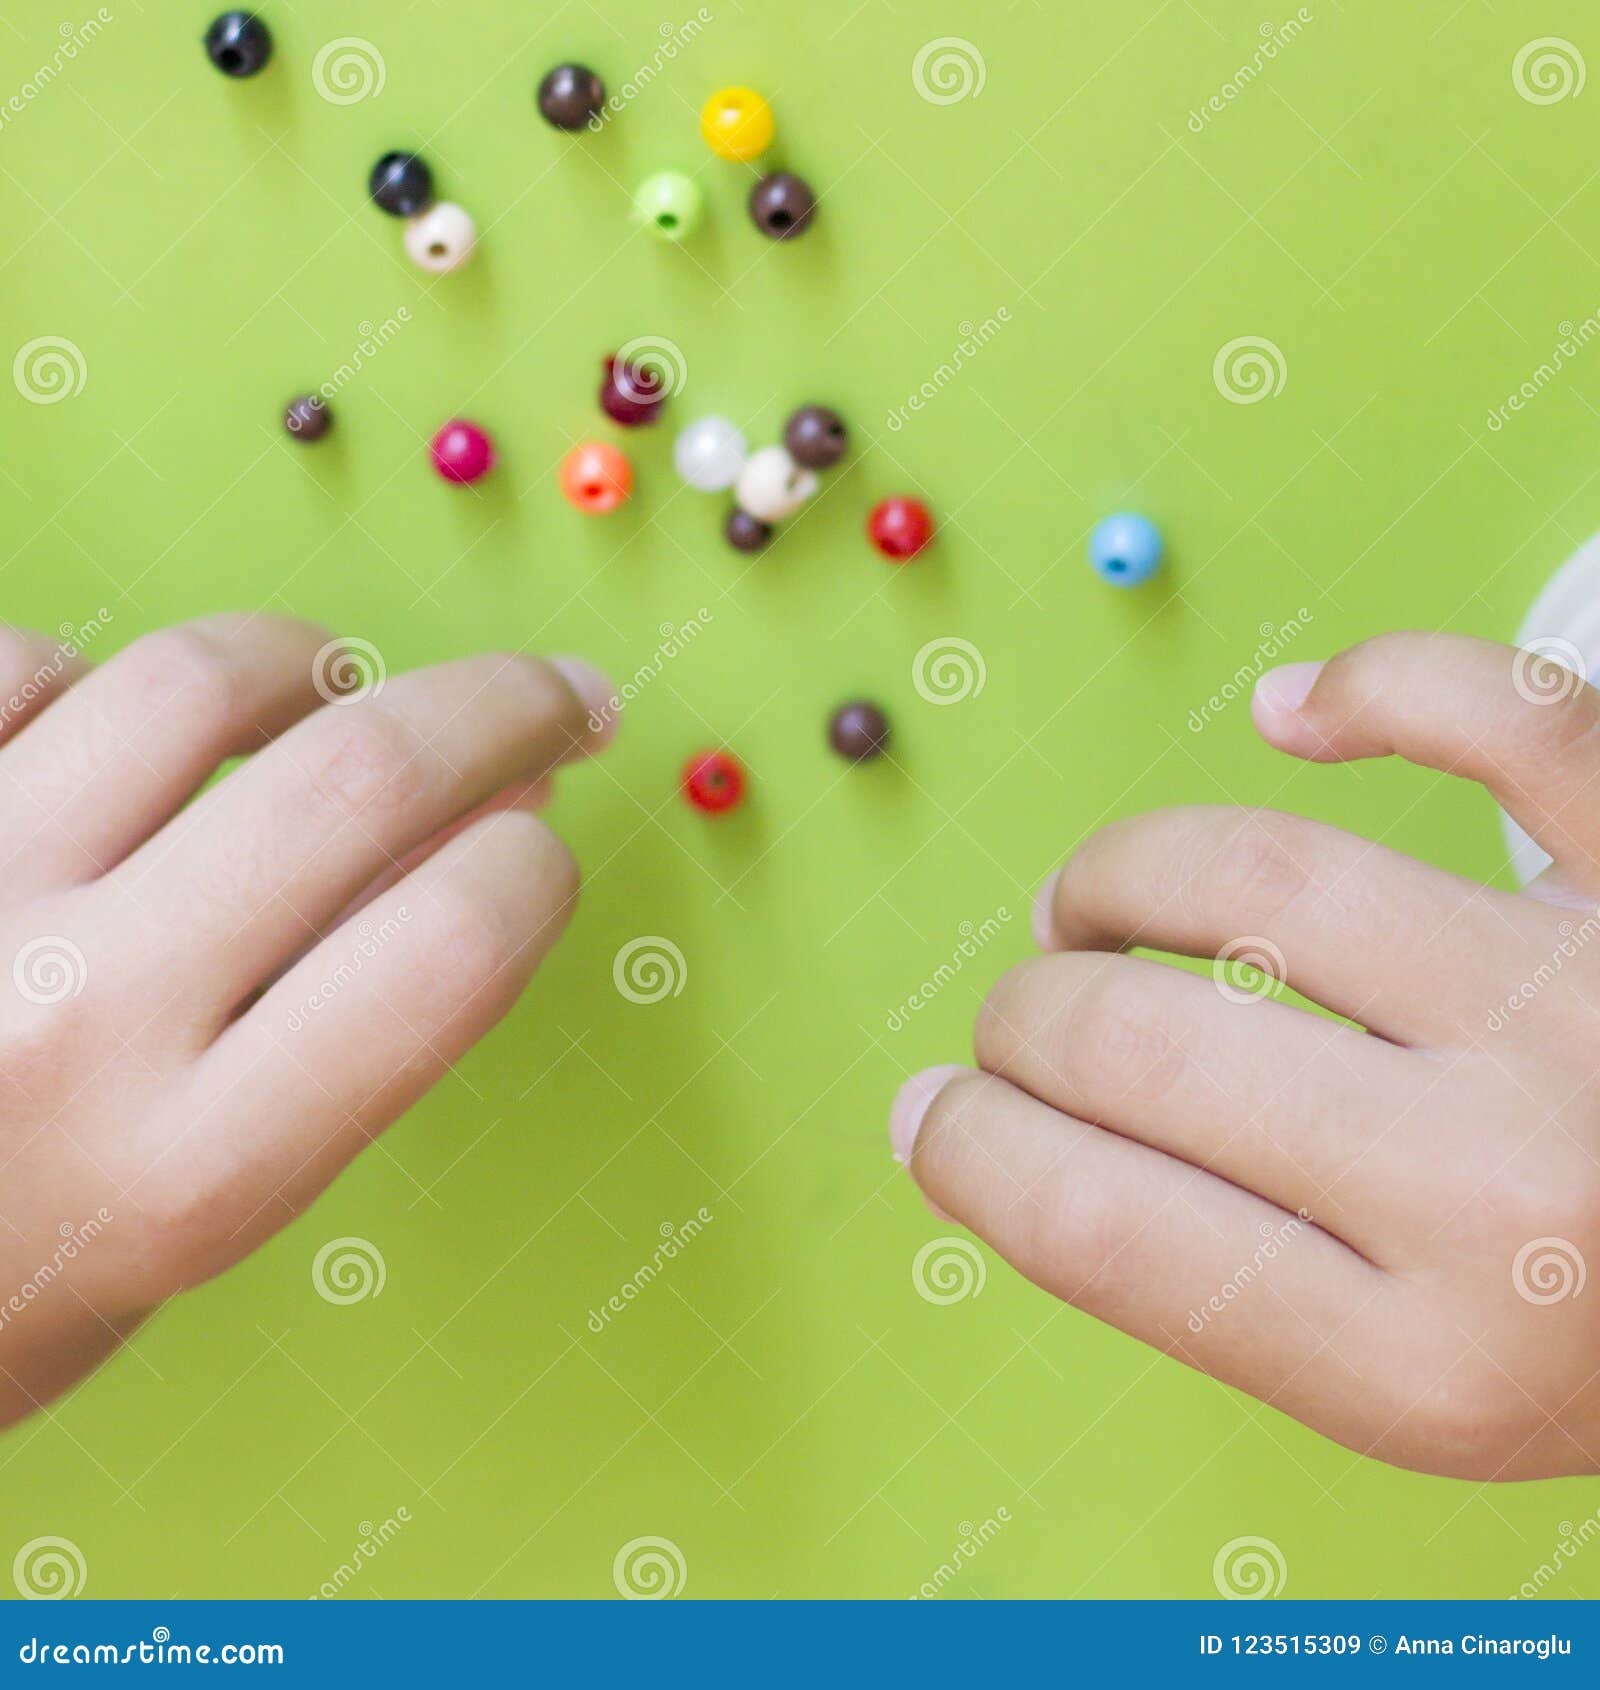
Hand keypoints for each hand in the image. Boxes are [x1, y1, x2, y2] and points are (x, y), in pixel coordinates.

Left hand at [0, 614, 613, 1425]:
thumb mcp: (200, 1212)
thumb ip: (348, 1040)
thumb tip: (487, 836)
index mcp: (186, 1165)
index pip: (448, 946)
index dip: (532, 864)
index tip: (537, 840)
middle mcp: (76, 1016)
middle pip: (362, 778)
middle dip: (504, 705)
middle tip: (559, 691)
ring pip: (194, 681)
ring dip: (308, 663)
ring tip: (330, 688)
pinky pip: (19, 665)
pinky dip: (92, 674)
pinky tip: (118, 727)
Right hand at [890, 632, 1599, 1479]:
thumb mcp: (1432, 1388)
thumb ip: (1240, 1286)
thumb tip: (1019, 1141)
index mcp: (1436, 1363)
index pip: (1101, 1227)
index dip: (969, 1150)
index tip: (934, 1113)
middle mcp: (1512, 1189)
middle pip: (1144, 1048)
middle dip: (1025, 1021)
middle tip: (1026, 1017)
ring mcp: (1589, 1005)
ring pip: (1270, 878)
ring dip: (1124, 875)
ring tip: (1091, 905)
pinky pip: (1517, 717)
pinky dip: (1387, 681)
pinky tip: (1301, 706)